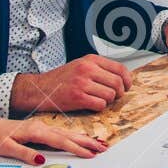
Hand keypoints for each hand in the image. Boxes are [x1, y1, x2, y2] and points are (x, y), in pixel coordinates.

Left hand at [0, 114, 108, 162]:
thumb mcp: (4, 148)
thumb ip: (23, 153)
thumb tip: (41, 159)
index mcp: (34, 131)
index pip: (59, 141)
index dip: (76, 148)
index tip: (91, 154)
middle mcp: (40, 127)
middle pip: (68, 135)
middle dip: (87, 142)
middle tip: (104, 148)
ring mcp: (40, 127)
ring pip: (66, 134)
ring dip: (83, 138)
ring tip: (98, 143)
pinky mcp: (37, 130)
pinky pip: (59, 134)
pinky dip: (72, 137)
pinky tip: (79, 139)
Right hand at [11, 56, 133, 113]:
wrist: (39, 89)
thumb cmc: (61, 79)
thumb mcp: (80, 65)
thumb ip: (99, 69)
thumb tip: (121, 78)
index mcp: (90, 60)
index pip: (119, 68)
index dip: (127, 80)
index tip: (127, 86)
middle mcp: (87, 69)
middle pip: (117, 83)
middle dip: (120, 93)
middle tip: (114, 97)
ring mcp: (82, 83)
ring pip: (110, 95)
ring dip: (108, 101)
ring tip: (99, 100)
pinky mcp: (78, 97)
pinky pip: (100, 104)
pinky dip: (99, 107)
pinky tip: (92, 105)